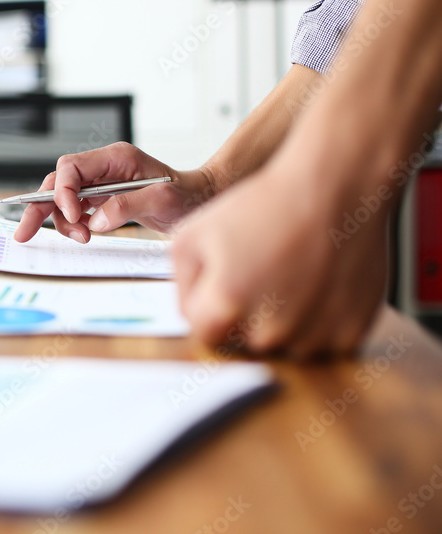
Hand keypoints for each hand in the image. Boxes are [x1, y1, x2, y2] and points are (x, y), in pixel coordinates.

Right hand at [13, 142, 217, 242]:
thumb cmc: (187, 195)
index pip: (72, 167)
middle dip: (41, 206)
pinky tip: (84, 233)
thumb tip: (97, 220)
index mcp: (116, 158)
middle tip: (25, 231)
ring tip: (82, 238)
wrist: (199, 202)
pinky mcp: (100, 198)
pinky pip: (73, 209)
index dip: (63, 191)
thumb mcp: (163, 200)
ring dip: (62, 221)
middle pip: (58, 181)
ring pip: (62, 197)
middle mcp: (103, 167)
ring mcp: (99, 182)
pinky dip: (72, 224)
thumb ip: (129, 206)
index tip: (74, 217)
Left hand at [173, 160, 389, 358]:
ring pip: (285, 344)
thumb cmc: (266, 205)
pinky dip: (318, 320)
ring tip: (290, 274)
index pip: (204, 332)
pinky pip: (322, 340)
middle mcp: (270, 332)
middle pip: (244, 341)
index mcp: (227, 306)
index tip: (224, 281)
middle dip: (244, 314)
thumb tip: (192, 311)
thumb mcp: (192, 234)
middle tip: (260, 270)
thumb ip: (183, 283)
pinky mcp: (350, 333)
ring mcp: (313, 337)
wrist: (335, 188)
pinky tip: (317, 283)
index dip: (209, 305)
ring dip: (283, 320)